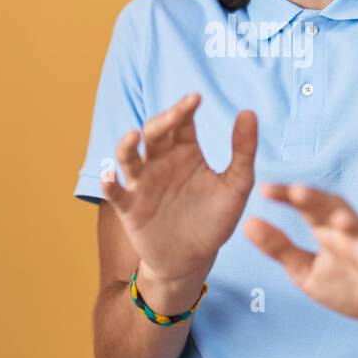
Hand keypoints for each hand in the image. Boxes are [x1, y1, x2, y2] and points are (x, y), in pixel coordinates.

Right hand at [101, 93, 256, 281]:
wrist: (194, 260)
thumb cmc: (215, 220)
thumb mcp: (236, 186)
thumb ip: (243, 151)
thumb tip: (249, 112)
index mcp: (186, 151)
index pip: (183, 121)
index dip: (186, 108)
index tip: (196, 98)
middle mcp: (161, 162)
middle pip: (155, 132)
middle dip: (164, 120)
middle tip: (178, 112)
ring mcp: (143, 183)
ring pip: (129, 157)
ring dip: (126, 145)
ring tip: (133, 135)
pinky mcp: (130, 208)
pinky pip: (115, 193)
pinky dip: (109, 183)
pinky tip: (110, 176)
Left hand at [244, 183, 357, 336]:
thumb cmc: (346, 285)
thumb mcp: (305, 270)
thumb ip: (279, 248)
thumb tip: (247, 223)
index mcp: (329, 229)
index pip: (307, 206)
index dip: (288, 196)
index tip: (265, 190)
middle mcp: (354, 232)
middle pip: (336, 208)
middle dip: (319, 200)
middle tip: (298, 191)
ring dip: (356, 225)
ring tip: (341, 222)